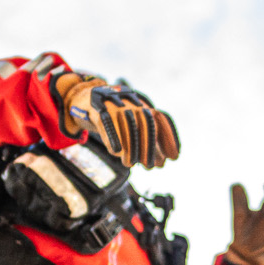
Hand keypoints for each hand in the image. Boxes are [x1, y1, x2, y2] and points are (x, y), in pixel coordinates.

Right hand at [54, 73, 180, 168]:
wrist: (89, 98)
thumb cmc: (114, 118)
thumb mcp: (132, 124)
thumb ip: (146, 140)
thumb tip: (162, 163)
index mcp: (143, 105)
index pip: (161, 120)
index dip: (169, 138)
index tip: (174, 157)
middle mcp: (132, 102)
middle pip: (146, 124)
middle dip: (150, 147)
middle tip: (150, 166)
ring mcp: (115, 103)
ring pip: (127, 124)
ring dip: (130, 146)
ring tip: (130, 163)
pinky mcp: (98, 106)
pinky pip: (107, 121)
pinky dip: (112, 136)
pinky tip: (116, 152)